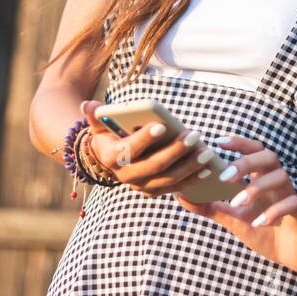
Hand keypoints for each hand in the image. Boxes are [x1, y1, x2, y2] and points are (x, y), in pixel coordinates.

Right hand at [79, 100, 219, 197]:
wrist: (108, 158)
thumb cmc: (108, 134)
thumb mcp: (99, 124)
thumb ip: (95, 115)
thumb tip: (88, 105)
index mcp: (112, 157)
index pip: (129, 149)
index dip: (144, 138)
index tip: (161, 125)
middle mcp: (126, 176)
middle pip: (154, 165)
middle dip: (176, 151)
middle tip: (195, 135)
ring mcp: (141, 186)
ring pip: (168, 179)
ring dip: (190, 166)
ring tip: (206, 151)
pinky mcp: (154, 191)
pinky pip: (176, 188)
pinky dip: (193, 179)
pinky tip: (208, 168)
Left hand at [174, 135, 296, 274]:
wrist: (291, 254)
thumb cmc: (262, 230)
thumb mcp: (233, 218)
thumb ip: (210, 206)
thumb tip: (179, 195)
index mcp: (262, 178)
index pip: (254, 150)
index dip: (239, 143)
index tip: (217, 142)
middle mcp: (277, 183)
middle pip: (269, 157)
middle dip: (246, 162)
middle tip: (224, 176)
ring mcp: (290, 197)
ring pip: (281, 178)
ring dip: (257, 187)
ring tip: (237, 202)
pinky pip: (291, 204)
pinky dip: (273, 211)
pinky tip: (258, 223)